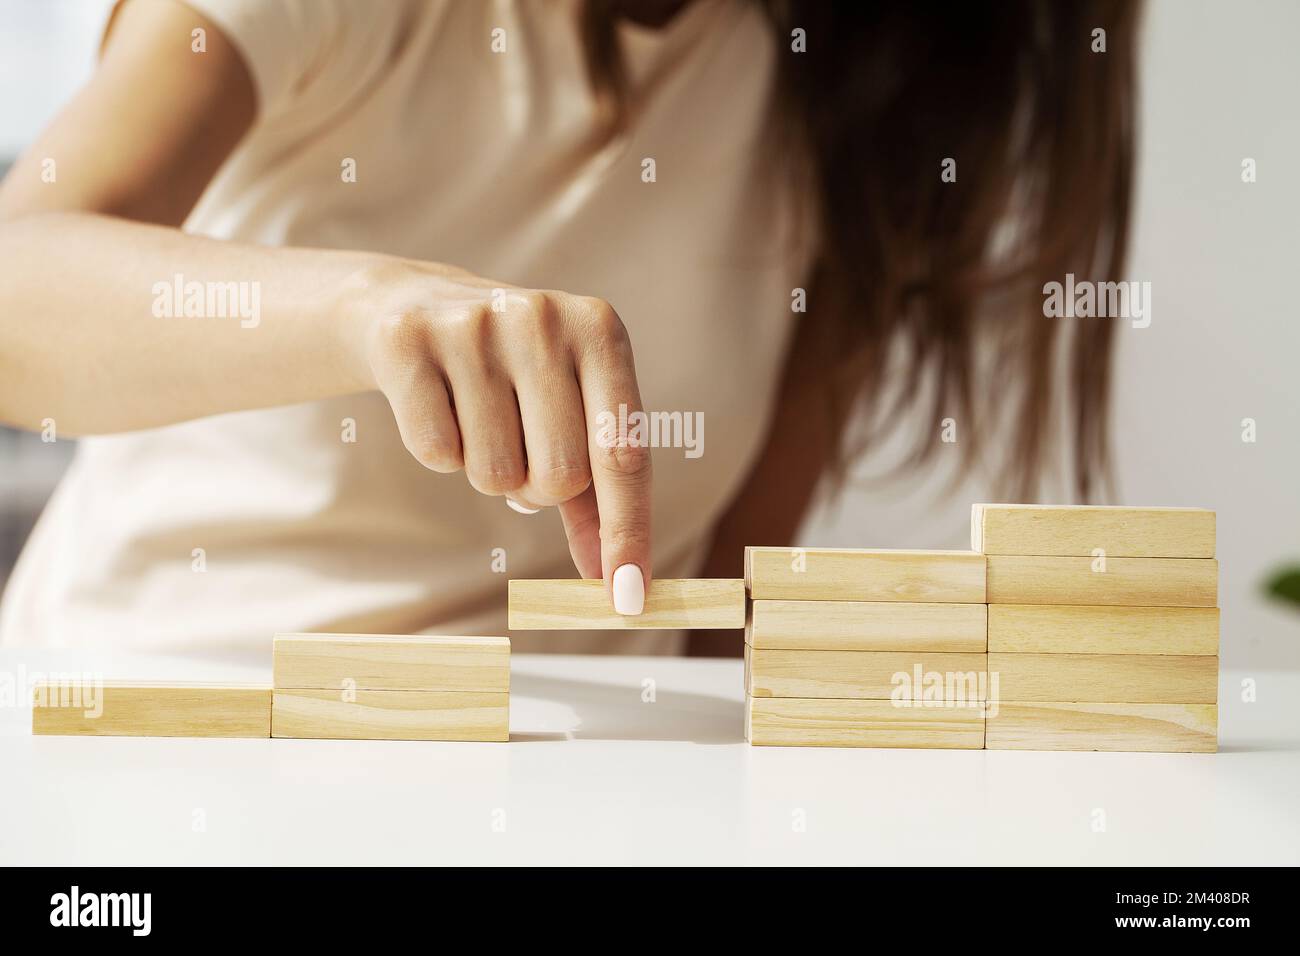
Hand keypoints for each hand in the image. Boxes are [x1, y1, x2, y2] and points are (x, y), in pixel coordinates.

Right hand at [340, 258, 651, 613]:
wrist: (414, 306)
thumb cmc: (514, 378)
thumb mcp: (569, 415)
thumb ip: (597, 497)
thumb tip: (614, 580)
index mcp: (600, 331)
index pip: (624, 454)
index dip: (628, 531)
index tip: (628, 599)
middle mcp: (543, 318)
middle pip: (560, 477)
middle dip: (539, 490)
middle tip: (522, 451)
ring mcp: (473, 325)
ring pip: (495, 474)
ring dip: (488, 471)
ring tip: (479, 419)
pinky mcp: (408, 343)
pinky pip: (438, 455)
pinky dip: (441, 453)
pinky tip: (440, 406)